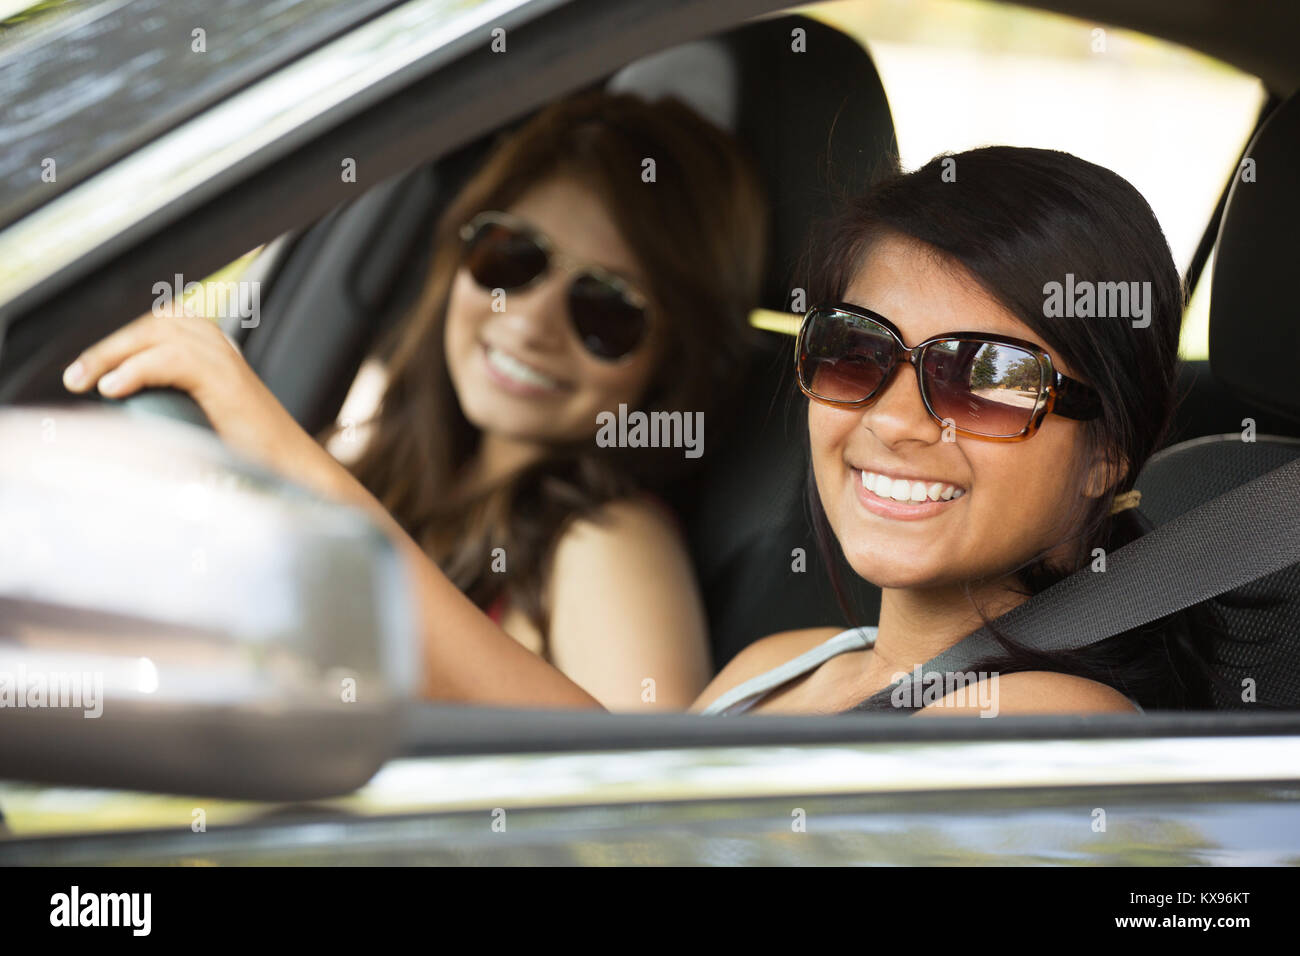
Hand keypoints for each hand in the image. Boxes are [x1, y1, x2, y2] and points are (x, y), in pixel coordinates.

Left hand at [62, 308, 322, 485]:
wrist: (290, 471)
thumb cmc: (246, 452)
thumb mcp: (195, 417)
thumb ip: (165, 399)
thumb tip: (113, 402)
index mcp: (210, 347)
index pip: (151, 323)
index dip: (115, 340)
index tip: (85, 369)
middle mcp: (218, 344)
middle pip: (148, 323)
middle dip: (106, 346)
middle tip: (74, 377)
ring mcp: (225, 359)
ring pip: (156, 334)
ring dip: (113, 355)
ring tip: (86, 381)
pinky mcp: (227, 380)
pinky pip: (174, 359)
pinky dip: (139, 370)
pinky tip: (114, 388)